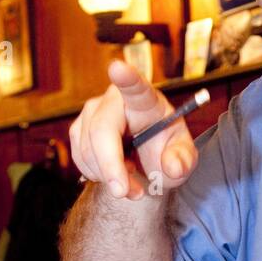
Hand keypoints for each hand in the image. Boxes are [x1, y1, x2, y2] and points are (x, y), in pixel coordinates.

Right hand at [68, 60, 198, 200]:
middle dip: (111, 165)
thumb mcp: (183, 158)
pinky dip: (96, 174)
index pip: (135, 86)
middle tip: (128, 193)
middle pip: (102, 129)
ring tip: (132, 184)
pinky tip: (114, 175)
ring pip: (88, 148)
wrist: (147, 162)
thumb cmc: (166, 151)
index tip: (117, 67)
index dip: (126, 78)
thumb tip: (173, 167)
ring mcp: (92, 112)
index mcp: (145, 100)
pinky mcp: (78, 129)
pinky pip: (79, 156)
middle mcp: (114, 100)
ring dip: (108, 176)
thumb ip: (183, 161)